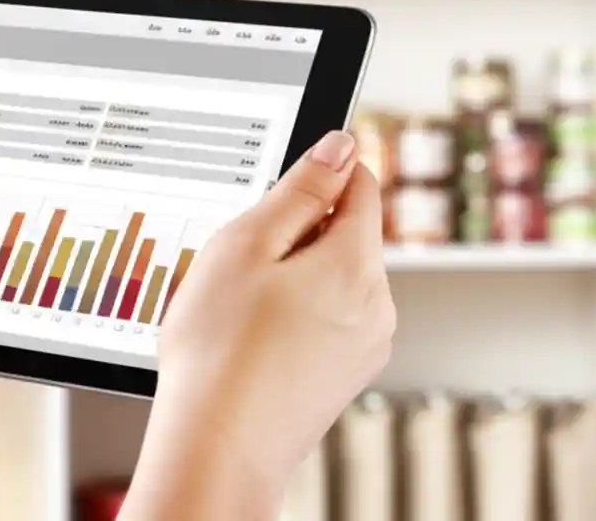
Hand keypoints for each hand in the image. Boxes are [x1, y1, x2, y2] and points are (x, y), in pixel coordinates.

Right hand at [122, 130, 394, 519]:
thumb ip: (299, 189)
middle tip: (242, 263)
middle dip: (298, 234)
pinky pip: (328, 321)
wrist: (218, 449)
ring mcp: (366, 346)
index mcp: (355, 264)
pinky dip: (295, 318)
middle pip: (347, 234)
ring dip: (295, 278)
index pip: (360, 185)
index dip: (319, 173)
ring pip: (335, 279)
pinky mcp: (346, 376)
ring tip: (242, 311)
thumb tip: (341, 145)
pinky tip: (253, 341)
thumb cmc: (219, 352)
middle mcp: (377, 305)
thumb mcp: (246, 245)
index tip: (280, 188)